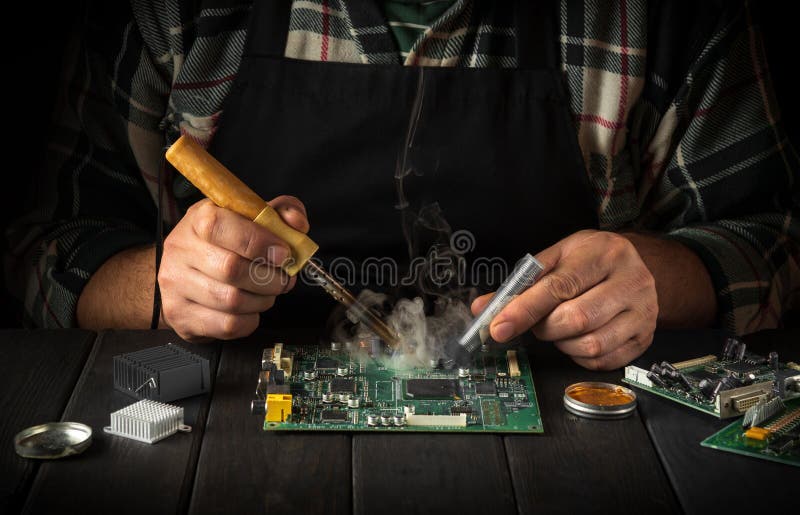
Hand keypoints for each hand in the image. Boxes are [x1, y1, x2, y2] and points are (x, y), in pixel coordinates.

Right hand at [159, 196, 308, 341]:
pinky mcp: (182, 316)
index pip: (221, 226)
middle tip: (283, 279)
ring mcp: (177, 284)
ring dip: (262, 300)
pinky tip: (250, 310)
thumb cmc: (222, 243)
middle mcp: (181, 250)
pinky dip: (250, 320)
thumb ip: (279, 213)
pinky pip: (227, 325)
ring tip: (268, 293)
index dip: (259, 242)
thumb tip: (296, 223)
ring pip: (232, 300)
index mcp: (199, 219)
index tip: (283, 253)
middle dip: (269, 278)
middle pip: (231, 269)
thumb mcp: (249, 217)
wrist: (183, 272)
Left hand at [472, 230, 657, 369]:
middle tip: (539, 321)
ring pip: (590, 344)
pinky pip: (603, 361)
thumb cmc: (591, 259)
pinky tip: (577, 339)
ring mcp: (643, 312)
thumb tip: (484, 308)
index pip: (558, 286)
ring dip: (561, 343)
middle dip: (544, 327)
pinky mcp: (645, 338)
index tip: (498, 327)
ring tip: (559, 327)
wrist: (638, 265)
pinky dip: (579, 355)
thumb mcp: (558, 257)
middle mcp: (630, 281)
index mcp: (603, 254)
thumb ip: (521, 283)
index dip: (524, 310)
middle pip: (575, 319)